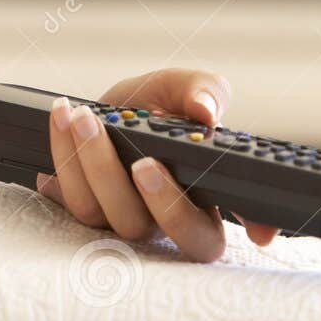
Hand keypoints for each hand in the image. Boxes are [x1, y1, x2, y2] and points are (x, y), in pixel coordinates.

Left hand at [35, 68, 279, 262]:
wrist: (95, 108)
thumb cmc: (150, 104)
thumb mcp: (179, 87)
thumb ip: (202, 90)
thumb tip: (207, 112)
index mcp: (200, 197)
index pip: (228, 226)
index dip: (250, 232)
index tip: (259, 230)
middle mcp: (160, 217)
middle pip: (172, 233)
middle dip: (159, 200)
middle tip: (144, 162)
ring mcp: (116, 217)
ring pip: (107, 215)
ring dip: (93, 163)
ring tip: (83, 116)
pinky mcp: (78, 207)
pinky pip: (67, 198)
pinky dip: (61, 157)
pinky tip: (62, 121)